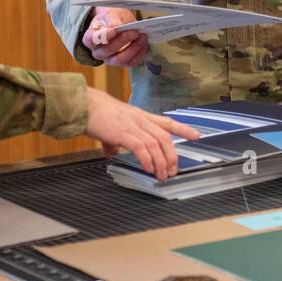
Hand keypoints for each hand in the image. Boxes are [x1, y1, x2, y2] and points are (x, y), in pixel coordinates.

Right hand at [81, 6, 149, 66]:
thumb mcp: (111, 13)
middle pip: (107, 50)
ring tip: (142, 36)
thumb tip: (116, 26)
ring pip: (120, 60)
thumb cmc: (112, 17)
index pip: (91, 40)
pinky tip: (143, 42)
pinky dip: (140, 53)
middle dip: (123, 41)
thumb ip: (112, 19)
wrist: (119, 21)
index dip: (102, 36)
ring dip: (133, 48)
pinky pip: (131, 62)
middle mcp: (98, 51)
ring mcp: (110, 59)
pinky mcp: (122, 63)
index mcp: (91, 38)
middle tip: (134, 31)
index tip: (114, 30)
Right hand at [84, 89, 199, 180]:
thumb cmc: (97, 114)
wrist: (85, 105)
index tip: (196, 136)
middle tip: (173, 170)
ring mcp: (132, 126)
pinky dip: (147, 160)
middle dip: (172, 156)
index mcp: (141, 116)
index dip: (183, 129)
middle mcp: (140, 120)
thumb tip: (111, 151)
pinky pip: (140, 148)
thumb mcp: (113, 124)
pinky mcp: (122, 133)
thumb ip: (116, 139)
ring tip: (162, 175)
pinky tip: (148, 169)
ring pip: (155, 145)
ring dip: (161, 162)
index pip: (167, 122)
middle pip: (165, 138)